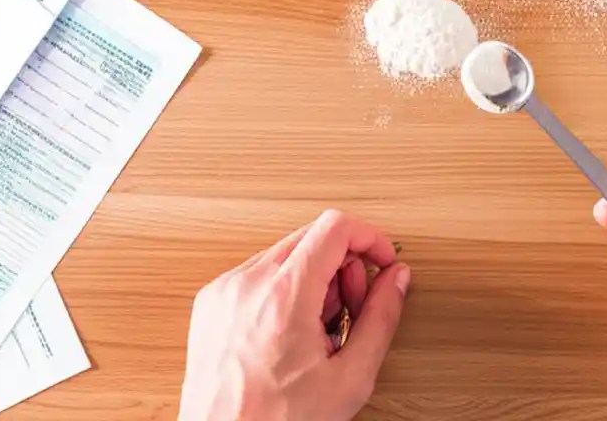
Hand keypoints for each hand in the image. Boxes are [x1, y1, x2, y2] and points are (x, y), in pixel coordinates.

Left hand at [179, 211, 411, 420]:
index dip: (369, 238)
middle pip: (311, 237)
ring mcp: (224, 291)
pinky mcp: (211, 302)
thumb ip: (380, 319)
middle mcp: (248, 285)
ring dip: (314, 279)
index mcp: (283, 298)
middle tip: (351, 310)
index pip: (335, 228)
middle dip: (344, 266)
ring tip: (318, 330)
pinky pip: (257, 273)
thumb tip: (396, 280)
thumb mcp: (349, 378)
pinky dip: (284, 290)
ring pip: (285, 253)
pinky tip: (290, 332)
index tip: (381, 260)